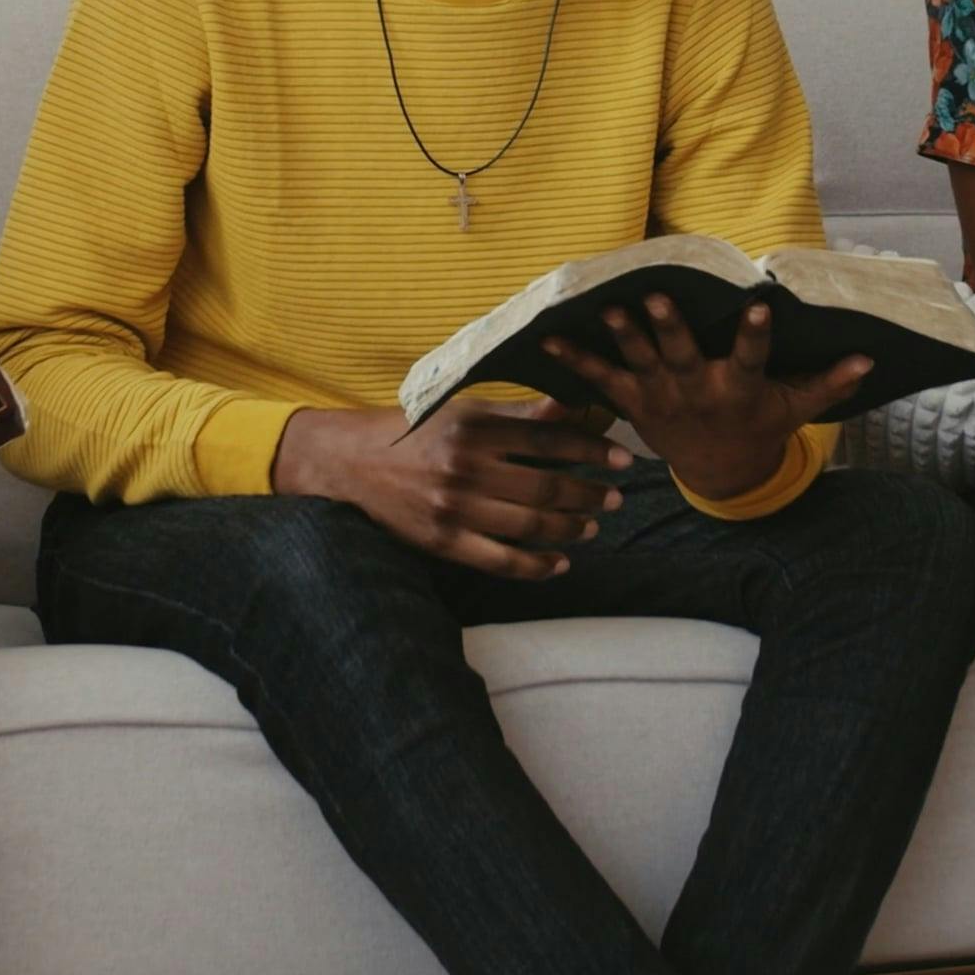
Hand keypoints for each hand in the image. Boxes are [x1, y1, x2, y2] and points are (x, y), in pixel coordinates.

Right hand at [270, 400, 632, 579]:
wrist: (351, 463)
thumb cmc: (415, 431)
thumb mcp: (463, 410)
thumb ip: (518, 413)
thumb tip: (570, 408)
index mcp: (475, 427)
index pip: (550, 440)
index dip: (593, 451)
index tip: (622, 459)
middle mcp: (466, 467)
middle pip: (546, 489)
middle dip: (589, 495)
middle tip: (614, 498)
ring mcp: (455, 509)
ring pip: (530, 527)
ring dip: (570, 530)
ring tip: (592, 527)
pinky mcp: (443, 542)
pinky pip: (501, 562)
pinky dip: (536, 565)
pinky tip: (559, 563)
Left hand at [542, 293, 866, 503]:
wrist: (719, 472)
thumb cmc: (760, 426)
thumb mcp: (795, 409)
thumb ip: (828, 383)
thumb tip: (869, 358)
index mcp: (738, 389)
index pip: (751, 357)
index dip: (756, 334)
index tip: (760, 305)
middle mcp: (697, 392)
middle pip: (682, 355)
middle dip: (670, 327)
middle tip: (659, 297)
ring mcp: (661, 398)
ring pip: (639, 363)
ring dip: (622, 337)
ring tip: (606, 308)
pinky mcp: (634, 404)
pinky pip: (601, 381)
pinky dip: (575, 361)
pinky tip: (549, 339)